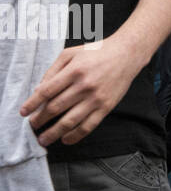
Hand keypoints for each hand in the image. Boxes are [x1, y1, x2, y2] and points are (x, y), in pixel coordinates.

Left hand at [20, 37, 145, 146]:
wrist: (127, 54)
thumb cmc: (97, 52)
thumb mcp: (71, 53)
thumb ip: (53, 70)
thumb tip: (39, 90)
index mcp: (74, 70)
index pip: (46, 92)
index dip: (32, 104)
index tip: (23, 112)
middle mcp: (85, 85)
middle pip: (55, 108)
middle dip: (39, 120)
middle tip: (32, 125)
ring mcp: (96, 98)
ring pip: (69, 121)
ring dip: (53, 133)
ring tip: (43, 139)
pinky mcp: (106, 107)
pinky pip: (88, 126)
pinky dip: (75, 136)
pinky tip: (65, 139)